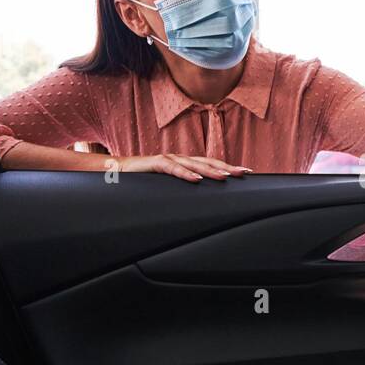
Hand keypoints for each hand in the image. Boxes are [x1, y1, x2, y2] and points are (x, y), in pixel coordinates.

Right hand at [119, 153, 252, 181]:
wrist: (115, 173)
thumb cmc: (144, 183)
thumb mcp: (169, 189)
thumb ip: (184, 193)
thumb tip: (204, 205)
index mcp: (185, 165)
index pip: (211, 165)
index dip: (228, 168)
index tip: (248, 174)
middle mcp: (179, 159)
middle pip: (207, 162)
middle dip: (227, 168)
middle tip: (244, 173)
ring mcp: (167, 159)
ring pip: (193, 164)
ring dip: (210, 170)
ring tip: (225, 177)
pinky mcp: (153, 163)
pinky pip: (171, 168)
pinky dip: (184, 173)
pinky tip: (196, 179)